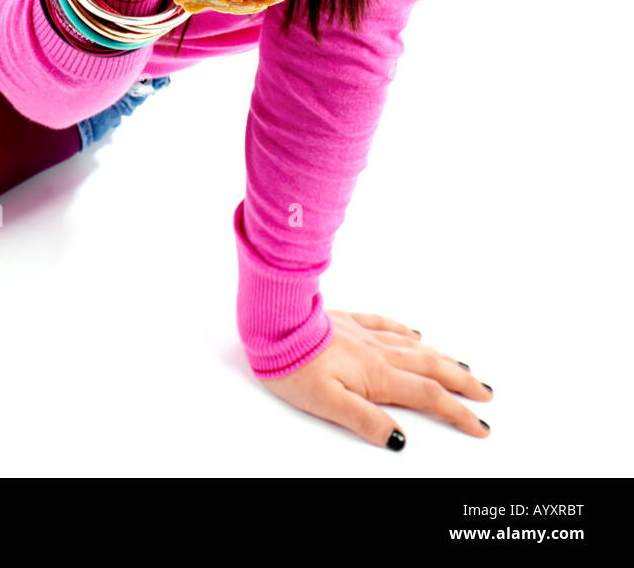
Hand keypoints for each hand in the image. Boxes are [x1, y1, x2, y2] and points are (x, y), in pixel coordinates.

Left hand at [258, 309, 492, 448]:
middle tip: (486, 393)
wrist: (274, 325)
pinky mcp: (350, 321)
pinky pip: (387, 324)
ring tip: (463, 367)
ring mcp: (365, 334)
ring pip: (414, 347)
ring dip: (442, 358)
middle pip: (431, 369)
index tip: (480, 426)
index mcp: (377, 376)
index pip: (428, 398)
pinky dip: (407, 331)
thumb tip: (399, 440)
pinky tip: (415, 333)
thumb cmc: (295, 366)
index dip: (457, 413)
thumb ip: (365, 421)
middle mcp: (378, 353)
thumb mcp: (328, 404)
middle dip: (462, 382)